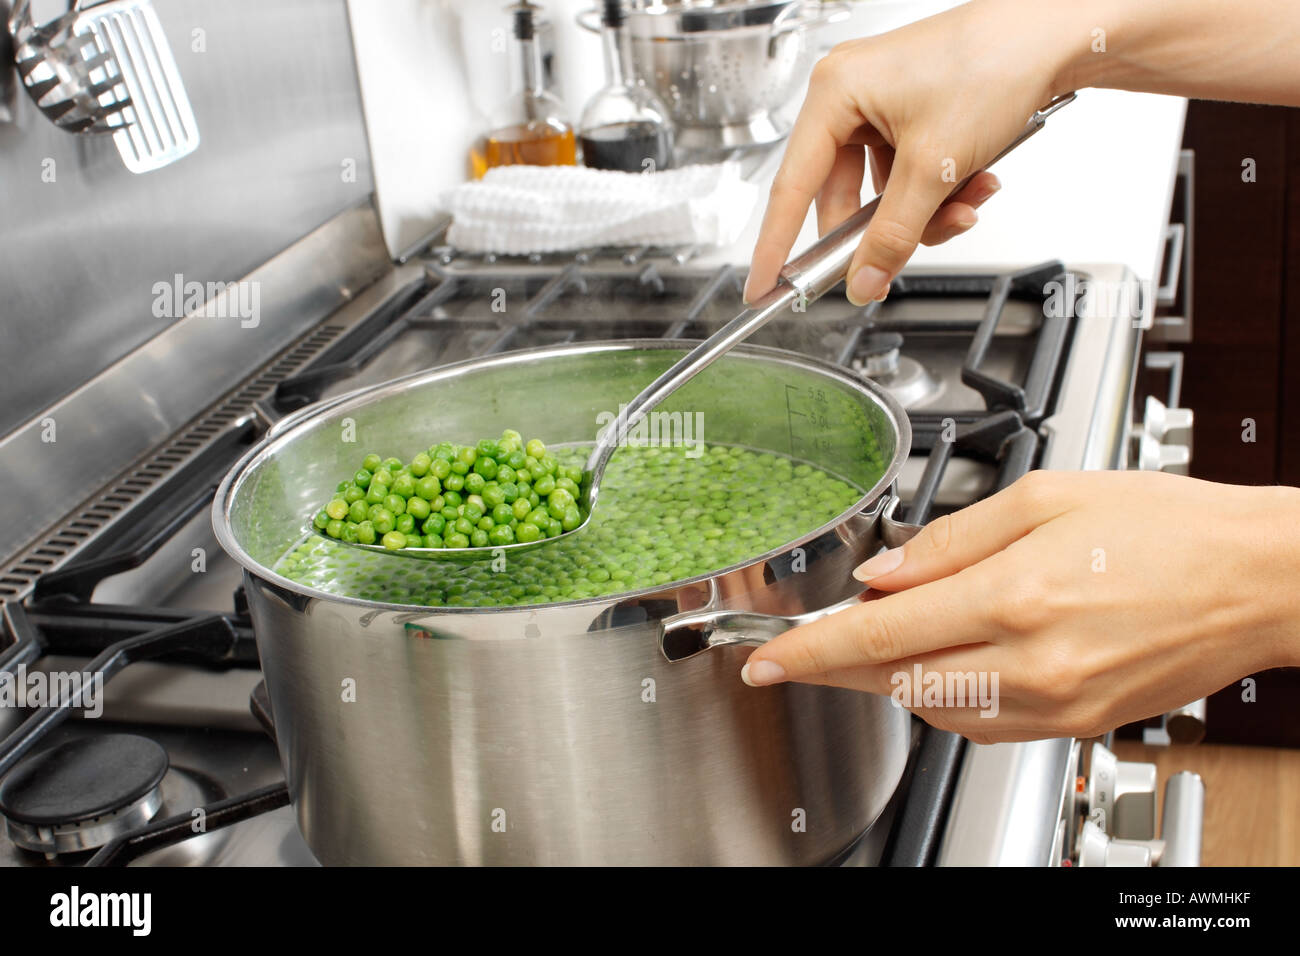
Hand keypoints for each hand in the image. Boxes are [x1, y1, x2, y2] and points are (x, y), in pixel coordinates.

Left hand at [739, 471, 1299, 743]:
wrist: (1257, 578)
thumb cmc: (1169, 526)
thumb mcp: (1045, 498)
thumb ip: (948, 540)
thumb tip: (885, 573)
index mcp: (1016, 595)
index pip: (879, 636)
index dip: (809, 650)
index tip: (765, 658)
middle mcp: (1031, 662)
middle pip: (893, 681)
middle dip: (838, 664)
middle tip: (803, 644)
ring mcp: (1054, 704)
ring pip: (932, 708)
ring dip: (891, 677)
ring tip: (886, 636)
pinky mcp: (1074, 725)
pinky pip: (980, 723)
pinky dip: (944, 694)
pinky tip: (945, 658)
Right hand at [743, 0, 1076, 305]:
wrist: (1059, 32)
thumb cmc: (994, 63)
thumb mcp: (934, 168)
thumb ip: (891, 236)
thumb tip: (863, 280)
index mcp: (835, 93)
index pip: (791, 188)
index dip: (776, 246)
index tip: (762, 286)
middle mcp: (851, 95)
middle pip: (843, 196)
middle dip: (885, 229)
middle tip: (897, 259)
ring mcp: (884, 105)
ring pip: (883, 192)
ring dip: (924, 212)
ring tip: (964, 204)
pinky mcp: (915, 114)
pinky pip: (909, 176)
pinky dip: (940, 191)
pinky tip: (974, 183)